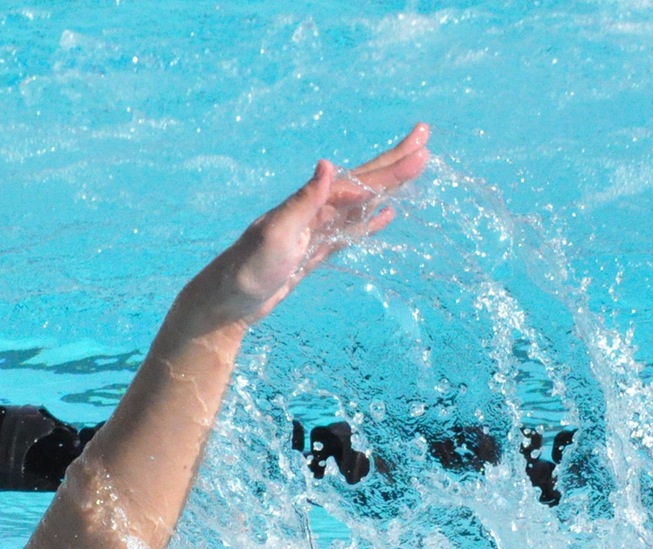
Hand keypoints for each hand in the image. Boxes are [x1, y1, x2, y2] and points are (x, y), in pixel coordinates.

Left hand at [177, 124, 430, 331]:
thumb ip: (304, 201)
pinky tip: (387, 214)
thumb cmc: (246, 269)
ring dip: (388, 187)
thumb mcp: (276, 232)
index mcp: (310, 203)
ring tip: (414, 168)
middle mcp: (314, 211)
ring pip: (361, 204)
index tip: (421, 146)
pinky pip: (350, 231)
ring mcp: (315, 232)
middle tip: (425, 140)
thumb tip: (328, 165)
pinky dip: (370, 221)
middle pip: (364, 183)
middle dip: (395, 163)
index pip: (360, 178)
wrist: (227, 304)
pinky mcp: (313, 253)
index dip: (391, 163)